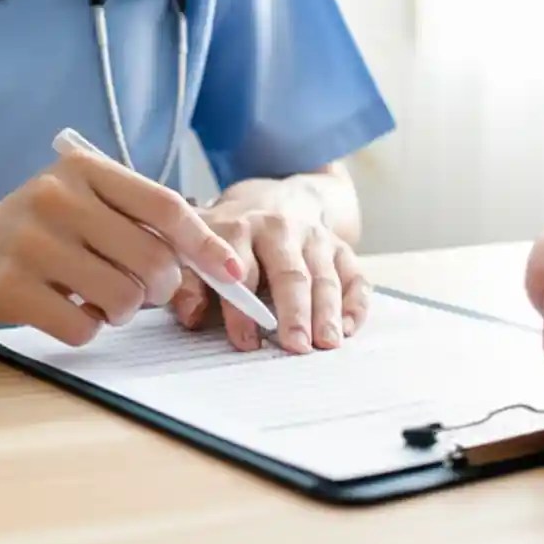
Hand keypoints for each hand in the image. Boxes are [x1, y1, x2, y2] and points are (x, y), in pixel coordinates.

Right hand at [0, 150, 243, 345]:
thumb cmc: (27, 233)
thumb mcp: (76, 203)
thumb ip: (132, 218)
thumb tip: (209, 257)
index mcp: (82, 170)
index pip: (166, 207)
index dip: (207, 244)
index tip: (233, 272)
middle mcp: (59, 197)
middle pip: (153, 261)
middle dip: (159, 291)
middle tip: (138, 294)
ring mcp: (33, 242)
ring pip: (124, 299)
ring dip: (119, 313)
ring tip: (93, 300)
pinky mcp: (11, 287)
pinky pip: (83, 328)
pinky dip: (83, 330)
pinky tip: (61, 311)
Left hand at [168, 181, 369, 353]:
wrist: (270, 198)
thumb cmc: (226, 239)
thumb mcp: (196, 249)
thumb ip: (188, 282)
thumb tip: (192, 315)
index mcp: (238, 228)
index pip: (241, 270)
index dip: (242, 308)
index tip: (246, 341)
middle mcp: (279, 228)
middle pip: (290, 272)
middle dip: (294, 311)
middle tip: (296, 346)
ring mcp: (314, 237)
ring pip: (324, 276)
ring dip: (327, 312)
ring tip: (326, 344)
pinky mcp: (340, 247)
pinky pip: (354, 275)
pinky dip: (355, 303)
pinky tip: (349, 328)